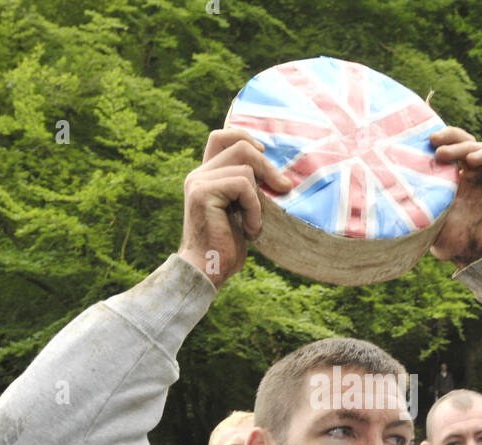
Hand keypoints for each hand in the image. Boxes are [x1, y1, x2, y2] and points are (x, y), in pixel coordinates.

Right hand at [177, 129, 293, 288]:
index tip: (264, 157)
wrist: (208, 271)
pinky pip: (244, 185)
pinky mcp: (203, 193)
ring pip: (245, 166)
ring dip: (260, 197)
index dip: (245, 138)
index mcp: (205, 176)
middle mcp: (198, 175)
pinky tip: (249, 230)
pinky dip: (254, 208)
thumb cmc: (228, 246)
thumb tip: (278, 174)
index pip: (222, 136)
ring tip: (254, 223)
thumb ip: (248, 188)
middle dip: (267, 167)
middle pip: (240, 146)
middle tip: (283, 188)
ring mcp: (199, 182)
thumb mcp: (242, 210)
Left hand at [428, 128, 481, 268]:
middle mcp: (474, 176)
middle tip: (433, 141)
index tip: (423, 141)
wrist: (476, 258)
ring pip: (480, 146)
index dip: (441, 140)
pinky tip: (472, 159)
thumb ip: (415, 202)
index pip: (451, 148)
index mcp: (456, 181)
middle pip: (465, 142)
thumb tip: (386, 190)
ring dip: (463, 145)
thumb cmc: (451, 243)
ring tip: (445, 154)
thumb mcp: (428, 217)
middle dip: (450, 137)